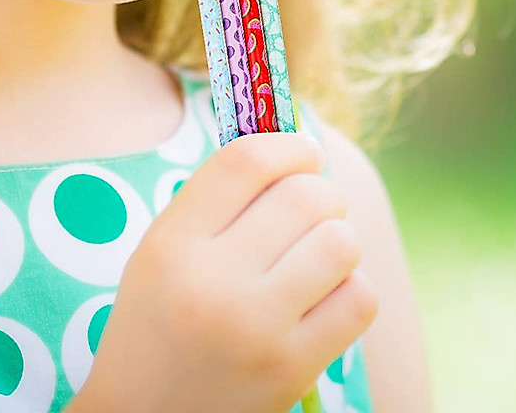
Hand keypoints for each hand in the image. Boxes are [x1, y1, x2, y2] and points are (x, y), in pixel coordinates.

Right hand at [75, 130, 377, 412]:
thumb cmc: (157, 320)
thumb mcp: (160, 249)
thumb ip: (214, 201)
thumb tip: (292, 153)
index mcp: (173, 242)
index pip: (246, 162)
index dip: (287, 145)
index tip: (302, 151)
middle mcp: (213, 280)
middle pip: (302, 197)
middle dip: (322, 191)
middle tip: (315, 206)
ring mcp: (256, 328)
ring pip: (339, 244)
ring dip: (338, 238)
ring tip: (319, 251)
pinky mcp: (292, 370)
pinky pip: (357, 300)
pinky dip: (350, 288)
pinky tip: (325, 294)